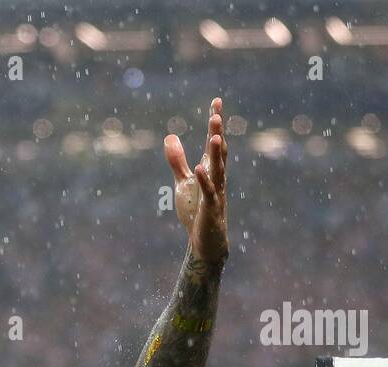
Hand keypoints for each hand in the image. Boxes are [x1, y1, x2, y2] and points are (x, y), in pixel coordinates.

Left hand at [164, 97, 228, 264]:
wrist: (206, 242)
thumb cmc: (196, 211)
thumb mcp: (183, 182)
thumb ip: (177, 160)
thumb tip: (169, 136)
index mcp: (209, 170)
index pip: (212, 142)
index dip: (214, 123)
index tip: (216, 102)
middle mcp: (216, 178)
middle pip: (218, 152)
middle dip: (217, 134)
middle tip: (217, 114)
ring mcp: (216, 193)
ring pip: (218, 170)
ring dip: (216, 154)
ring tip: (215, 136)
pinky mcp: (210, 208)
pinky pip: (208, 192)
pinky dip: (203, 180)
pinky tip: (198, 168)